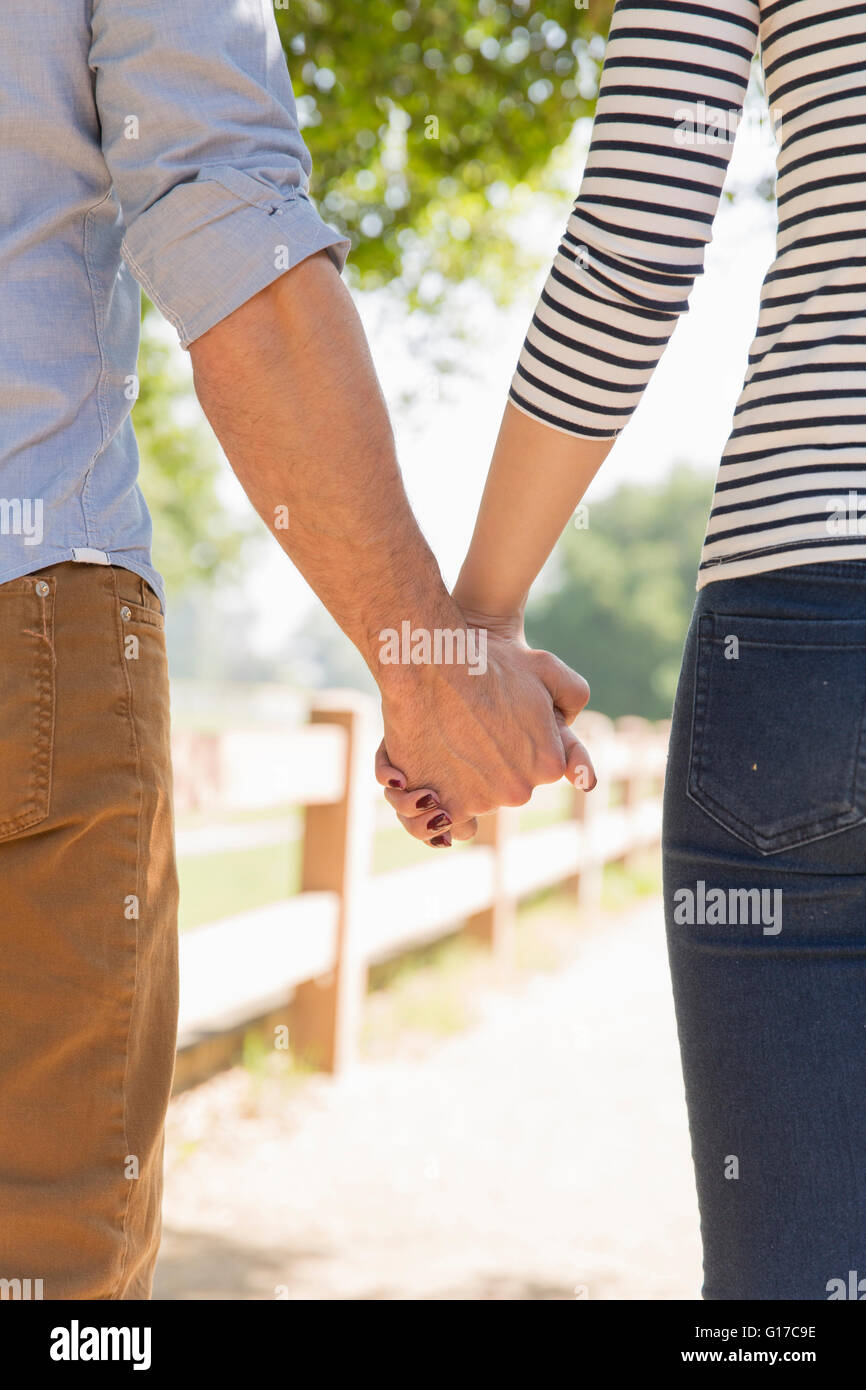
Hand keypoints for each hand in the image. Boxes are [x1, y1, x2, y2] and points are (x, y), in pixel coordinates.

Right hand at [374, 615, 595, 846]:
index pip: (539, 765)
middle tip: (472, 727)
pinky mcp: (446, 806)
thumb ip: (574, 697)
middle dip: (494, 763)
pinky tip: (434, 767)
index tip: (500, 720)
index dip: (518, 741)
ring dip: (464, 778)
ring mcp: (482, 801)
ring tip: (449, 739)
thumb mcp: (547, 669)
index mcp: (549, 764)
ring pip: (477, 797)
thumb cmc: (490, 662)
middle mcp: (520, 791)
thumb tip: (579, 743)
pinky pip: (448, 815)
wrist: (432, 663)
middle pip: (508, 785)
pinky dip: (441, 798)